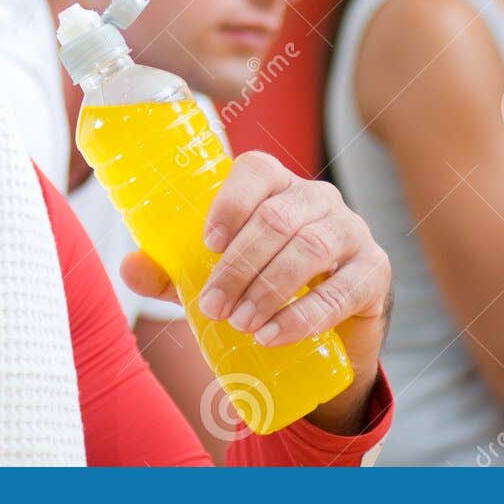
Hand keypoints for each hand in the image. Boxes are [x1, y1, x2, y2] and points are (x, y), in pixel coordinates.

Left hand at [122, 151, 391, 431]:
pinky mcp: (374, 271)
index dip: (230, 201)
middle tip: (213, 307)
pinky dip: (303, 315)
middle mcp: (317, 199)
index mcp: (277, 186)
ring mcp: (352, 231)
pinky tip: (272, 334)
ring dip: (269, 289)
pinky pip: (342, 289)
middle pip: (278, 217)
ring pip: (309, 248)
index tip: (207, 243)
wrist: (328, 331)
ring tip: (239, 323)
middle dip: (239, 265)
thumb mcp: (215, 278)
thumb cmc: (264, 286)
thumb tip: (130, 266)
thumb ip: (173, 271)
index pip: (257, 170)